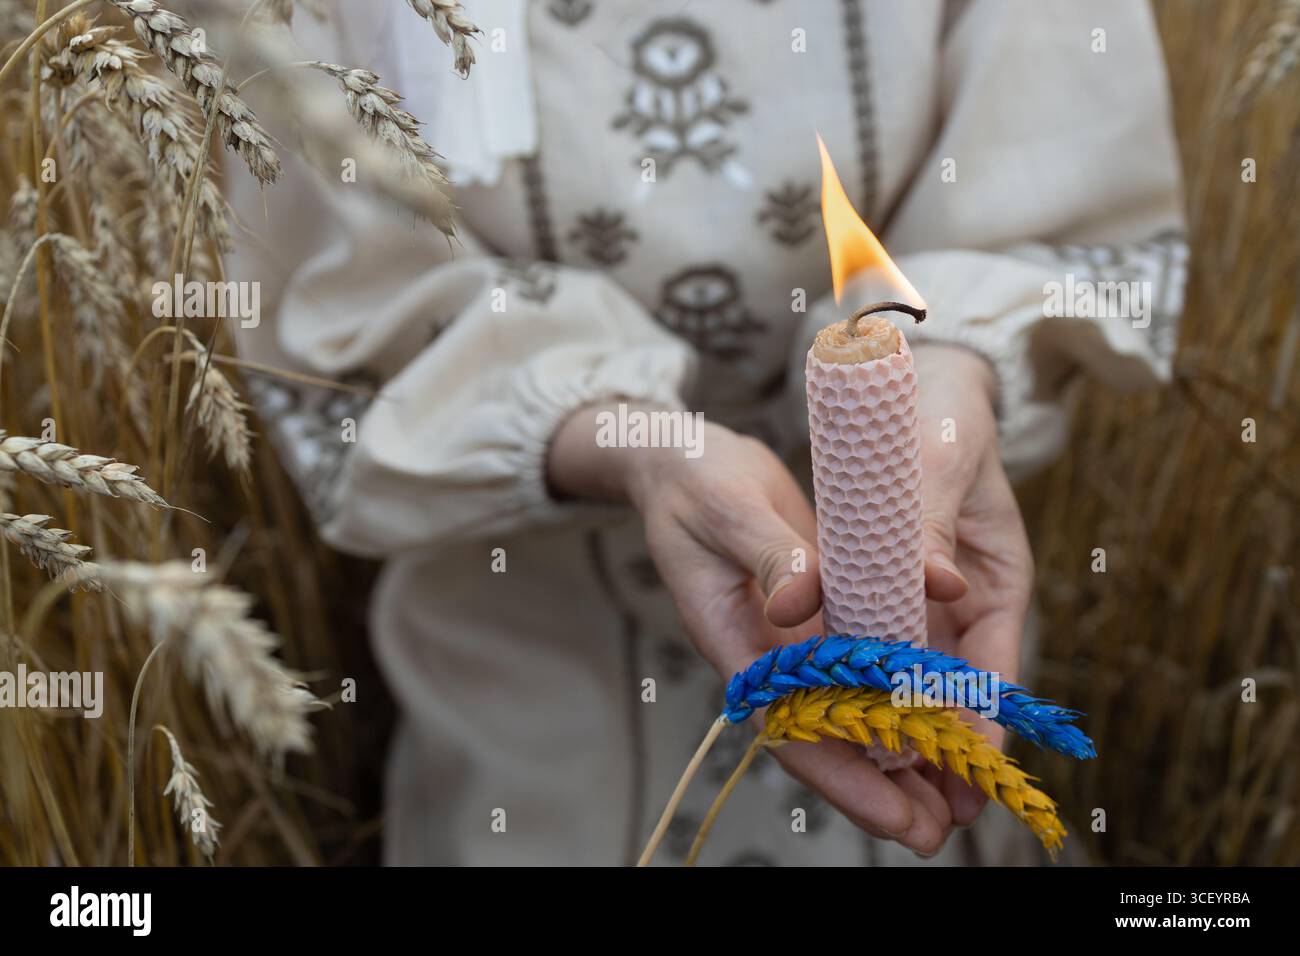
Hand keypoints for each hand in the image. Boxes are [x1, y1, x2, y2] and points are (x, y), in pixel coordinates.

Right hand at [548, 404, 951, 853]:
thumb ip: (770, 556)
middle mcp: (767, 653)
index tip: (892, 807)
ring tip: (952, 798)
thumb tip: (800, 606)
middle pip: (823, 738)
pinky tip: (943, 719)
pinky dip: (898, 697)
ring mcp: (794, 638)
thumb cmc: (695, 481)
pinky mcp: (819, 613)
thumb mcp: (729, 509)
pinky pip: (861, 668)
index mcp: (734, 640)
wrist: (686, 459)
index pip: (789, 723)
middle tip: (936, 831)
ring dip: (896, 755)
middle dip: (877, 789)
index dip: (841, 771)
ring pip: (847, 712)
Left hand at [910, 343, 1033, 829]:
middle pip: (954, 690)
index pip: (994, 662)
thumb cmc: (932, 411)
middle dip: (942, 750)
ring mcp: (920, 600)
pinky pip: (873, 651)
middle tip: (930, 817)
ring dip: (903, 737)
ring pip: (912, 682)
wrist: (898, 378)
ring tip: (894, 801)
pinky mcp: (878, 592)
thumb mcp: (934, 456)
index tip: (963, 766)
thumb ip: (925, 521)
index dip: (978, 719)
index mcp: (996, 572)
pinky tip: (848, 732)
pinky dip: (865, 693)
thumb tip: (935, 582)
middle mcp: (961, 598)